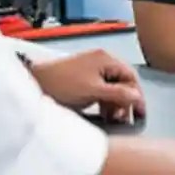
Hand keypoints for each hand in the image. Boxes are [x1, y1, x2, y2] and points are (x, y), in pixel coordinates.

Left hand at [29, 49, 145, 121]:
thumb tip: (136, 97)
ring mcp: (90, 67)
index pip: (130, 76)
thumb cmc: (60, 82)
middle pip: (121, 82)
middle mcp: (100, 60)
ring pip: (111, 86)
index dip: (136, 95)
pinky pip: (100, 88)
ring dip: (113, 102)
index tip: (139, 110)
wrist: (35, 82)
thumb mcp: (94, 91)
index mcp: (105, 58)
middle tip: (125, 116)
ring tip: (112, 116)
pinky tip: (101, 110)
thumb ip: (118, 94)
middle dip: (124, 100)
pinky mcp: (82, 76)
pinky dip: (103, 100)